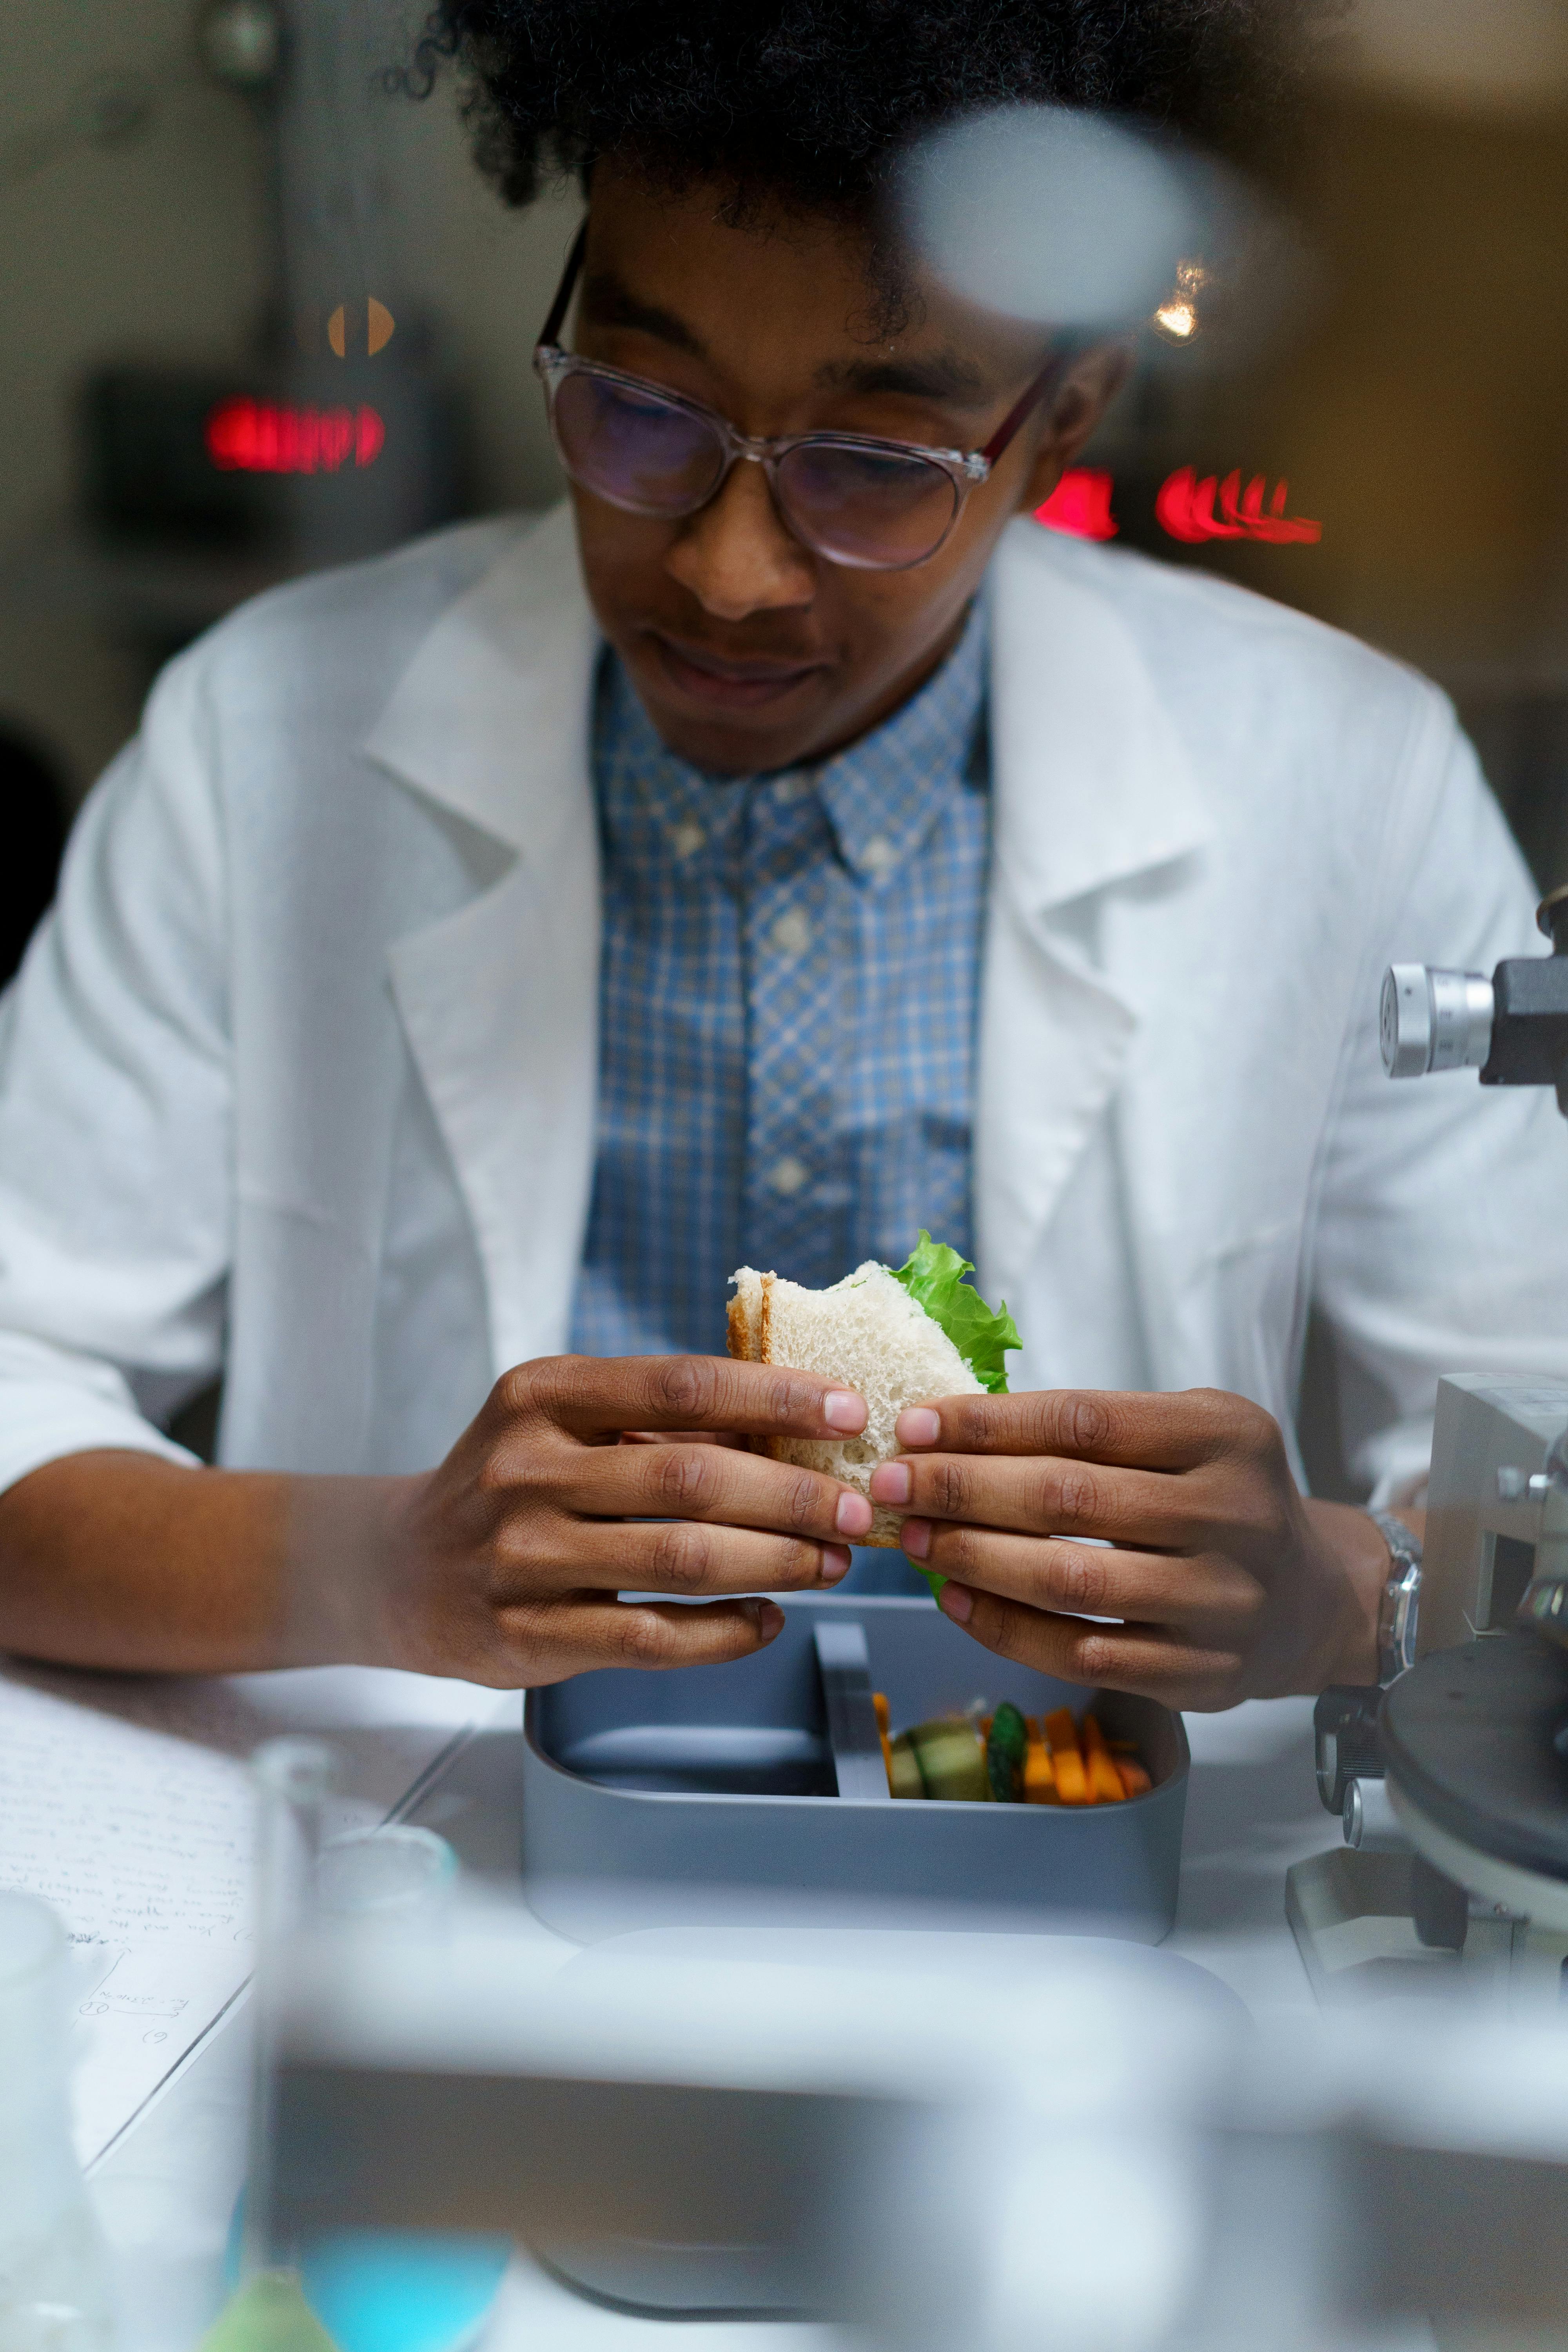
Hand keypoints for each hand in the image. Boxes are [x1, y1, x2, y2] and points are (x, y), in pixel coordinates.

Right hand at [366, 1354, 872, 1686]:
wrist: (397, 1570)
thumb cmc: (510, 1485)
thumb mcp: (561, 1425)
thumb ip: (657, 1424)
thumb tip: (794, 1433)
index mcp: (541, 1396)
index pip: (680, 1385)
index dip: (776, 1398)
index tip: (850, 1411)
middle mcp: (525, 1469)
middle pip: (693, 1477)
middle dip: (794, 1494)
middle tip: (857, 1508)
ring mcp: (521, 1556)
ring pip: (682, 1559)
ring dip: (777, 1562)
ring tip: (833, 1561)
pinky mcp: (525, 1635)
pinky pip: (651, 1637)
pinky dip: (726, 1632)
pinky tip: (769, 1620)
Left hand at [867, 1387, 1387, 1710]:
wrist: (1312, 1600)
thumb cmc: (1221, 1498)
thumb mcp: (1188, 1432)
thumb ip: (1094, 1427)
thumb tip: (954, 1428)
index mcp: (1228, 1437)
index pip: (1086, 1421)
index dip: (991, 1423)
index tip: (917, 1424)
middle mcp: (1235, 1517)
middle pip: (1070, 1499)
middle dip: (963, 1488)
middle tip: (892, 1482)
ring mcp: (1222, 1604)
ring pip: (1070, 1583)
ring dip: (974, 1559)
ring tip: (912, 1539)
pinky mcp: (1201, 1675)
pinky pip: (1081, 1655)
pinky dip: (1005, 1628)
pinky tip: (954, 1599)